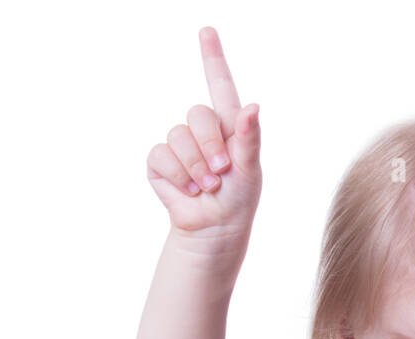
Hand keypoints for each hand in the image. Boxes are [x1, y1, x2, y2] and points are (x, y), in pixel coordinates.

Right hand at [147, 27, 261, 254]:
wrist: (214, 230)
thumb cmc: (239, 199)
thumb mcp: (251, 169)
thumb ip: (250, 137)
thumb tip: (254, 107)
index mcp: (229, 124)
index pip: (219, 83)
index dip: (212, 57)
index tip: (207, 31)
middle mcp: (202, 129)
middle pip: (198, 114)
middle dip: (211, 145)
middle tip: (222, 172)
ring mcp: (179, 145)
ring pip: (178, 136)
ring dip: (195, 166)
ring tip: (208, 187)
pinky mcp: (160, 163)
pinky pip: (161, 156)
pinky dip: (178, 177)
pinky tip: (188, 191)